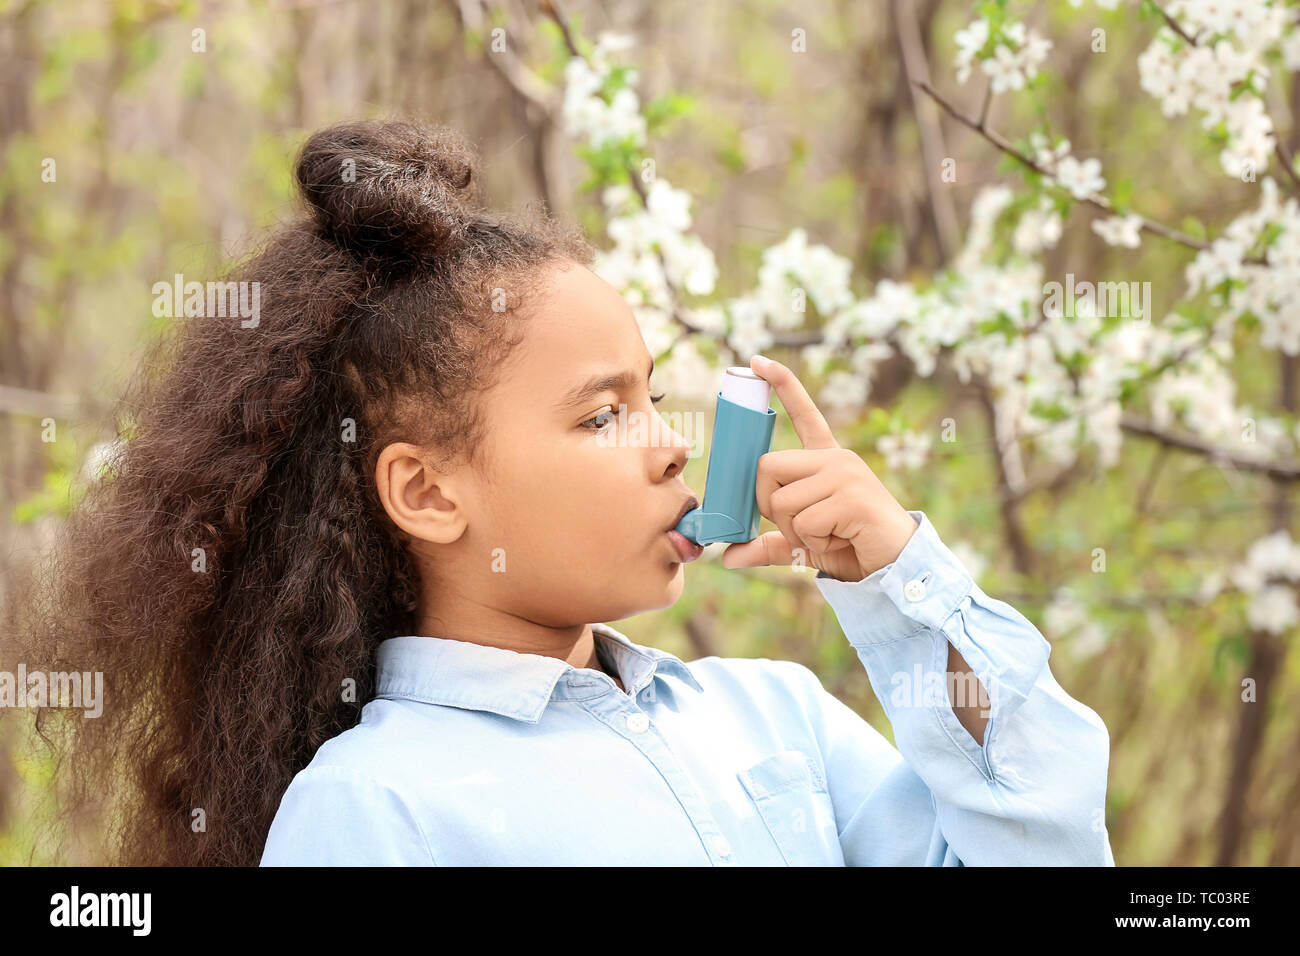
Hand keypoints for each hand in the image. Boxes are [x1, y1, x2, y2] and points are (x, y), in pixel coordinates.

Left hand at [719, 355, 918, 581]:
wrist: (896, 566)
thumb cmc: (852, 548)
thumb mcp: (803, 544)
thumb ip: (769, 544)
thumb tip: (727, 557)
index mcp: (826, 460)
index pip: (804, 413)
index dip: (783, 384)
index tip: (756, 361)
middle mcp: (836, 458)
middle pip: (766, 467)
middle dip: (768, 505)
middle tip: (797, 526)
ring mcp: (845, 474)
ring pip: (781, 501)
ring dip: (793, 531)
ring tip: (826, 535)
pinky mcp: (852, 497)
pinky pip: (803, 522)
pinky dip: (812, 543)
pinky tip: (840, 539)